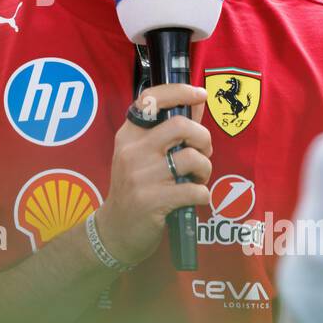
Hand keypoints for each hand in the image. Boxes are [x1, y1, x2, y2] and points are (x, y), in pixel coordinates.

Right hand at [95, 84, 211, 267]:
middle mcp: (132, 151)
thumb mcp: (143, 156)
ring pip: (193, 158)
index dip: (180, 91)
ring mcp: (141, 176)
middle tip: (203, 153)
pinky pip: (195, 190)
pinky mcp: (152, 201)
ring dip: (205, 170)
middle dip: (204, 138)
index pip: (151, 99)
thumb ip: (170, 130)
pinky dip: (203, 194)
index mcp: (128, 135)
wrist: (116, 230)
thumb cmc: (136, 188)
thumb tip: (198, 102)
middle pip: (181, 125)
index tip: (200, 95)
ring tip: (198, 179)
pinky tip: (194, 198)